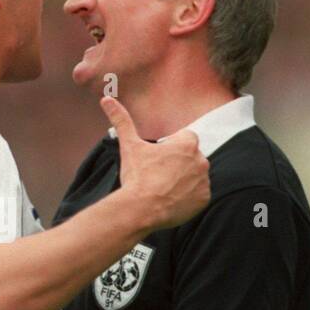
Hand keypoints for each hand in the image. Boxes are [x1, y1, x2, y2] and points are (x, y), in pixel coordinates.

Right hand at [102, 95, 209, 229]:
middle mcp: (201, 160)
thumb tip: (106, 99)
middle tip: (157, 176)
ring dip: (184, 180)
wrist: (141, 209)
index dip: (170, 148)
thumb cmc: (137, 176)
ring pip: (195, 176)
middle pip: (190, 158)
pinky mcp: (204, 199)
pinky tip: (171, 200)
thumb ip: (121, 121)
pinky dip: (189, 197)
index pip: (185, 138)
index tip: (157, 159)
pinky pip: (199, 195)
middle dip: (177, 164)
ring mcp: (204, 181)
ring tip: (163, 189)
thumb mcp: (129, 146)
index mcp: (187, 144)